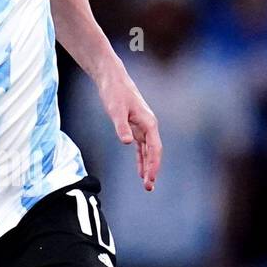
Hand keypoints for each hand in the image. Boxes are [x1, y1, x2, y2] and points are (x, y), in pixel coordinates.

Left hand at [98, 70, 161, 190]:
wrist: (112, 79)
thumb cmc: (114, 92)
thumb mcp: (116, 110)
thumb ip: (121, 126)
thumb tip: (127, 142)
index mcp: (149, 123)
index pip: (154, 149)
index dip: (153, 165)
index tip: (149, 178)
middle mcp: (149, 126)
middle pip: (154, 152)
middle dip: (152, 170)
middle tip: (149, 187)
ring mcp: (143, 127)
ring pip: (148, 151)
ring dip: (148, 167)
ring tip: (147, 184)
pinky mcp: (135, 127)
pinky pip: (141, 147)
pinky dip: (141, 159)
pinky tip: (140, 171)